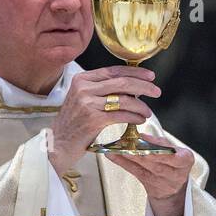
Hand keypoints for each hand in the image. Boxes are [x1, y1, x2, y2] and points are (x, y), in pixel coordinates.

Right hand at [47, 66, 161, 173]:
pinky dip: (135, 117)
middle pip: (122, 82)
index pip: (114, 70)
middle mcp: (84, 88)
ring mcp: (88, 104)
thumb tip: (133, 85)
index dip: (135, 72)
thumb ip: (103, 89)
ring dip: (141, 106)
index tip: (151, 76)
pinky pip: (122, 115)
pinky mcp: (94, 120)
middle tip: (157, 91)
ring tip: (147, 112)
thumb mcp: (83, 99)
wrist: (58, 144)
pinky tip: (140, 120)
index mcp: (82, 79)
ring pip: (125, 99)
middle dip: (144, 86)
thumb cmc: (75, 123)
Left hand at [106, 138, 192, 215]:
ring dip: (131, 157)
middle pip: (158, 162)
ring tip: (119, 148)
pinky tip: (112, 156)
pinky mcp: (150, 186)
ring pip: (145, 168)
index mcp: (185, 160)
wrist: (173, 189)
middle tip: (129, 143)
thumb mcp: (175, 153)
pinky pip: (135, 172)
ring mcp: (163, 181)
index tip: (143, 137)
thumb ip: (161, 144)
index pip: (173, 153)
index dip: (157, 145)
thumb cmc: (173, 163)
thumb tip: (141, 135)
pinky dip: (123, 163)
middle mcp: (176, 172)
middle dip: (142, 152)